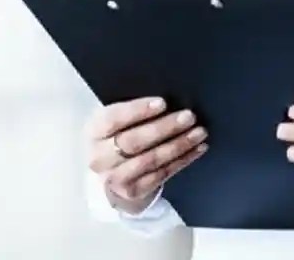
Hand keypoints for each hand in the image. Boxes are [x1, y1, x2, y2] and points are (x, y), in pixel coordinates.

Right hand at [86, 97, 208, 213]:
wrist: (113, 176)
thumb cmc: (118, 138)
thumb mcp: (116, 123)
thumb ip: (132, 113)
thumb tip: (165, 102)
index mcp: (94, 132)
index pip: (113, 119)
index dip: (138, 111)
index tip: (162, 103)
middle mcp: (100, 157)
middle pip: (134, 141)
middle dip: (165, 127)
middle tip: (188, 116)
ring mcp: (115, 177)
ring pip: (151, 159)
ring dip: (179, 145)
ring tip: (199, 132)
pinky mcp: (133, 191)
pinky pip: (162, 174)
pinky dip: (183, 160)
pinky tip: (197, 149)